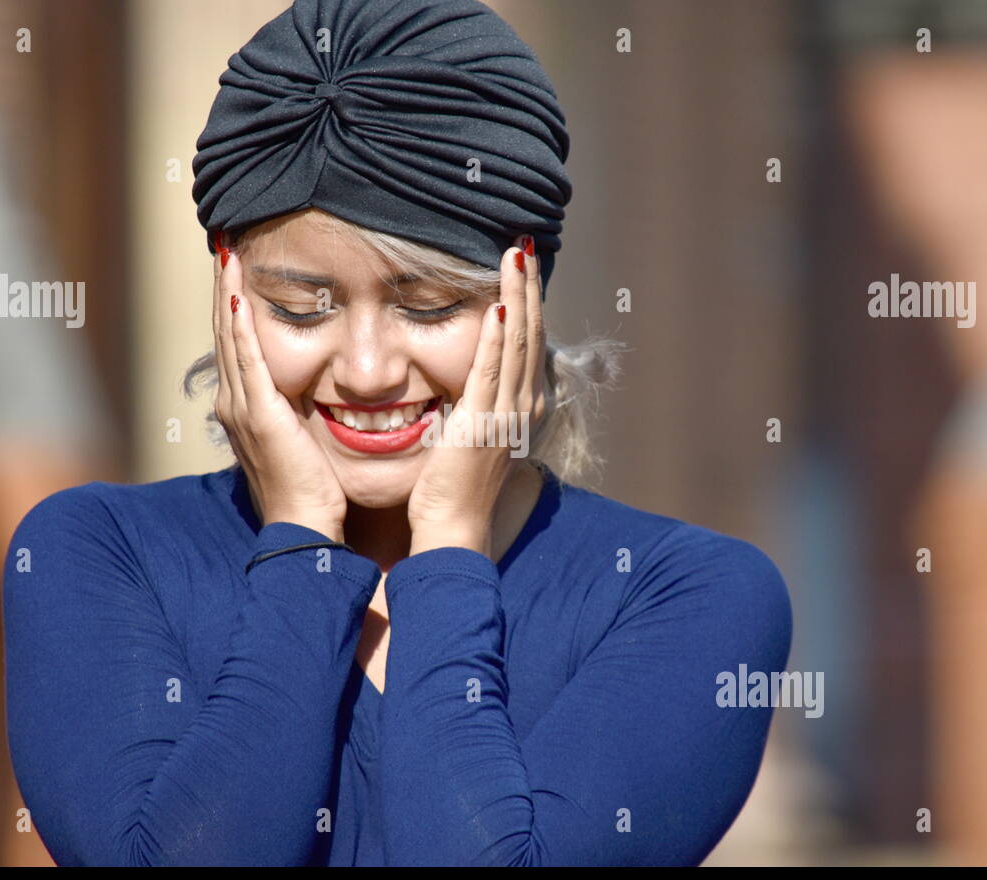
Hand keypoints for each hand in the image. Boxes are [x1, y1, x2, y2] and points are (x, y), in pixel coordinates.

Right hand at [212, 235, 346, 540]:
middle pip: (225, 329)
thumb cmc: (313, 490)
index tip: (237, 264)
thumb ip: (303, 409)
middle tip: (224, 243)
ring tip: (226, 253)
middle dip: (224, 286)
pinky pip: (247, 359)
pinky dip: (239, 323)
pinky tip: (238, 293)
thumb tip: (316, 386)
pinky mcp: (258, 414)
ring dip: (226, 293)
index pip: (236, 340)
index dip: (233, 301)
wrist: (306, 526)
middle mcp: (234, 402)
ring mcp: (242, 407)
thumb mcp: (304, 437)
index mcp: (245, 406)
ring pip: (229, 336)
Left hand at [407, 236, 546, 556]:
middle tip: (522, 245)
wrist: (454, 527)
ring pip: (519, 343)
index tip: (521, 265)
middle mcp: (524, 405)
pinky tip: (499, 307)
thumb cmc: (454, 486)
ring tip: (515, 257)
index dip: (528, 300)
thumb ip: (474, 400)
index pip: (529, 340)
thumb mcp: (470, 432)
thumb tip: (464, 374)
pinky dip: (499, 338)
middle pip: (532, 332)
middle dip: (528, 286)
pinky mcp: (483, 423)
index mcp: (522, 405)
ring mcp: (507, 414)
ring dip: (519, 297)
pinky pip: (493, 371)